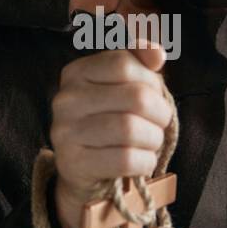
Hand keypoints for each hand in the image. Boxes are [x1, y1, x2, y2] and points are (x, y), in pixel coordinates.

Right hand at [49, 44, 168, 227]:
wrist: (85, 172)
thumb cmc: (111, 123)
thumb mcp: (123, 88)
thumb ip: (140, 63)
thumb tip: (158, 55)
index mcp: (76, 73)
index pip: (124, 64)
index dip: (151, 81)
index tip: (155, 96)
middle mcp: (65, 100)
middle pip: (135, 97)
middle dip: (160, 114)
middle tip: (161, 125)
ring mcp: (65, 132)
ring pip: (131, 129)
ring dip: (154, 140)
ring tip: (152, 143)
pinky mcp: (73, 163)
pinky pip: (125, 159)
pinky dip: (144, 162)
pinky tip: (142, 162)